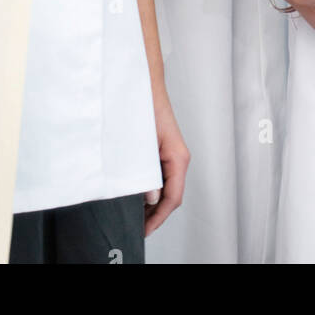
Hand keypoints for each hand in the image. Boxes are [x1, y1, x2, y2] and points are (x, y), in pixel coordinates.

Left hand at [143, 91, 188, 236]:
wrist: (144, 84)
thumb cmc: (145, 107)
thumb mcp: (143, 144)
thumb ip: (147, 173)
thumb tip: (151, 198)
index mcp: (178, 157)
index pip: (174, 197)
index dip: (159, 218)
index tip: (145, 230)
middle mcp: (178, 158)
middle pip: (172, 195)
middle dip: (156, 215)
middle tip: (138, 228)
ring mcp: (171, 154)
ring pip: (167, 187)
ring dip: (153, 203)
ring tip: (136, 216)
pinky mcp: (163, 150)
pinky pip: (161, 176)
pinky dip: (151, 189)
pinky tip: (138, 195)